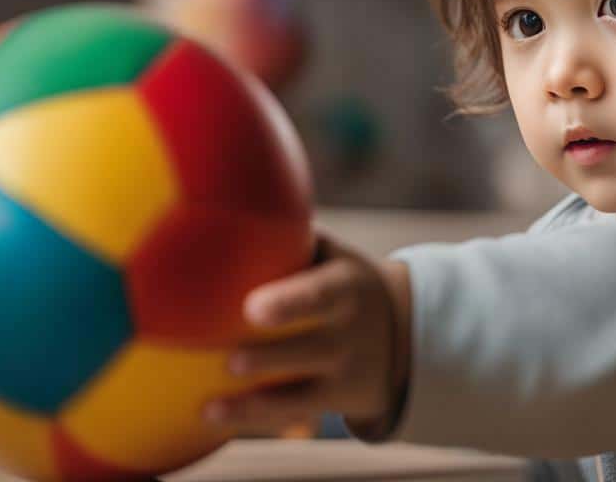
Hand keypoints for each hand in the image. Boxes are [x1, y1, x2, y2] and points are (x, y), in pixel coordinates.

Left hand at [204, 234, 411, 436]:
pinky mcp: (334, 401)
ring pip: (299, 393)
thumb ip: (291, 234)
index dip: (291, 302)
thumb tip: (221, 197)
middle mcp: (348, 333)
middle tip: (231, 359)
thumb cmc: (341, 279)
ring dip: (255, 403)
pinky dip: (252, 417)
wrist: (407, 331)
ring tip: (211, 406)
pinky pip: (291, 413)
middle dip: (273, 357)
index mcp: (346, 287)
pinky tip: (208, 416)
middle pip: (311, 350)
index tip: (253, 308)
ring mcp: (344, 373)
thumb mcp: (334, 253)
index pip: (322, 293)